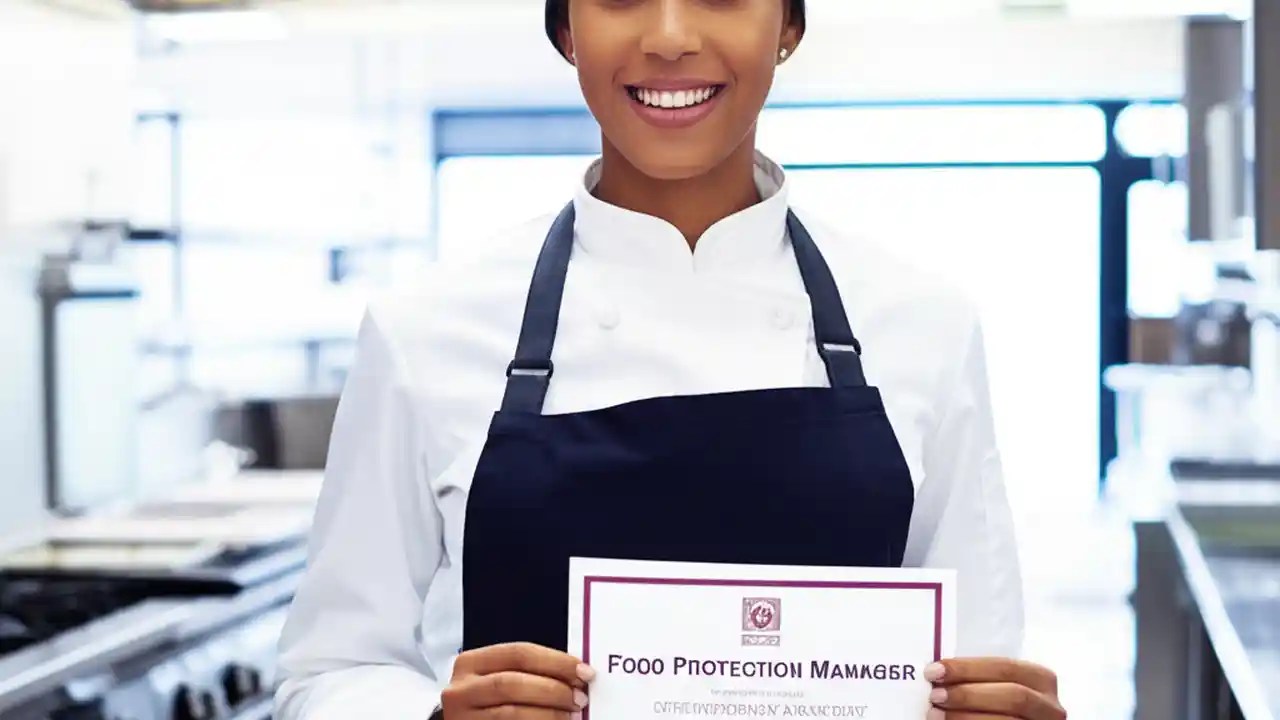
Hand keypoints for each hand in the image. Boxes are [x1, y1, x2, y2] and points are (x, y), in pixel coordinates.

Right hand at [441, 642, 594, 719]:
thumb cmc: (487, 702)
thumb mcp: (498, 678)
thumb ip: (529, 673)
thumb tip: (575, 675)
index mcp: (470, 663)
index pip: (518, 653)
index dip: (556, 661)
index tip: (583, 671)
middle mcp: (461, 689)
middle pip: (513, 683)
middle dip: (553, 689)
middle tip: (581, 696)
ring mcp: (463, 717)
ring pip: (511, 713)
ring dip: (549, 713)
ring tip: (572, 715)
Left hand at [924, 657, 1065, 718]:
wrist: (1002, 717)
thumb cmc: (996, 700)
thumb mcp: (995, 684)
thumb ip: (977, 678)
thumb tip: (937, 672)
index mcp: (1040, 679)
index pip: (1006, 667)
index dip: (969, 668)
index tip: (935, 671)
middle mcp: (1049, 706)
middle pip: (1013, 696)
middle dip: (969, 694)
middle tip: (935, 695)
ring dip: (965, 717)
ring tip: (935, 713)